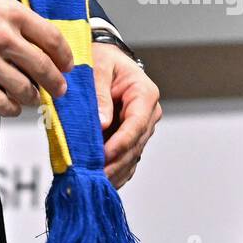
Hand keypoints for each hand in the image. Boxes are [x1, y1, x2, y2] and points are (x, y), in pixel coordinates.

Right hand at [0, 0, 73, 117]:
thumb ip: (12, 17)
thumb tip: (32, 37)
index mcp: (11, 13)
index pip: (52, 38)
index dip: (64, 55)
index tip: (66, 64)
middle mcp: (3, 37)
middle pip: (43, 67)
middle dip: (56, 83)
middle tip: (59, 89)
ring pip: (25, 89)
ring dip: (33, 97)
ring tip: (32, 97)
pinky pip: (1, 103)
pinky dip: (12, 108)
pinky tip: (11, 105)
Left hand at [92, 43, 160, 187]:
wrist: (105, 59)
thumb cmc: (103, 59)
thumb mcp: (99, 66)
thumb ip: (100, 92)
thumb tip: (102, 122)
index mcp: (145, 94)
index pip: (136, 124)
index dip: (120, 143)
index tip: (104, 155)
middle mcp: (148, 113)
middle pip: (135, 145)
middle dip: (115, 162)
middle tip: (94, 176)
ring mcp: (142, 128)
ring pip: (132, 156)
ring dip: (115, 171)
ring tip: (96, 184)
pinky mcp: (132, 137)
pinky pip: (127, 159)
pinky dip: (116, 171)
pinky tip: (104, 182)